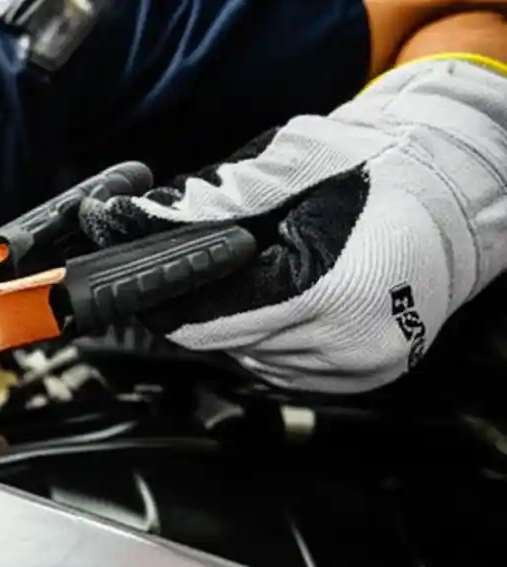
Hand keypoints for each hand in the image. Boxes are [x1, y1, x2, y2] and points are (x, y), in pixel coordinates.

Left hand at [65, 56, 506, 393]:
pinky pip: (280, 366)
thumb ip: (212, 199)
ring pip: (246, 358)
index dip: (166, 298)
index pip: (207, 319)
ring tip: (259, 272)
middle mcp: (346, 344)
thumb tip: (135, 220)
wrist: (454, 194)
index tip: (140, 278)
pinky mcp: (362, 378)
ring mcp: (358, 369)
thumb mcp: (290, 164)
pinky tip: (283, 297)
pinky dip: (266, 335)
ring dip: (233, 320)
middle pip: (221, 343)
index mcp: (328, 292)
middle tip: (202, 263)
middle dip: (199, 304)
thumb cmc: (377, 168)